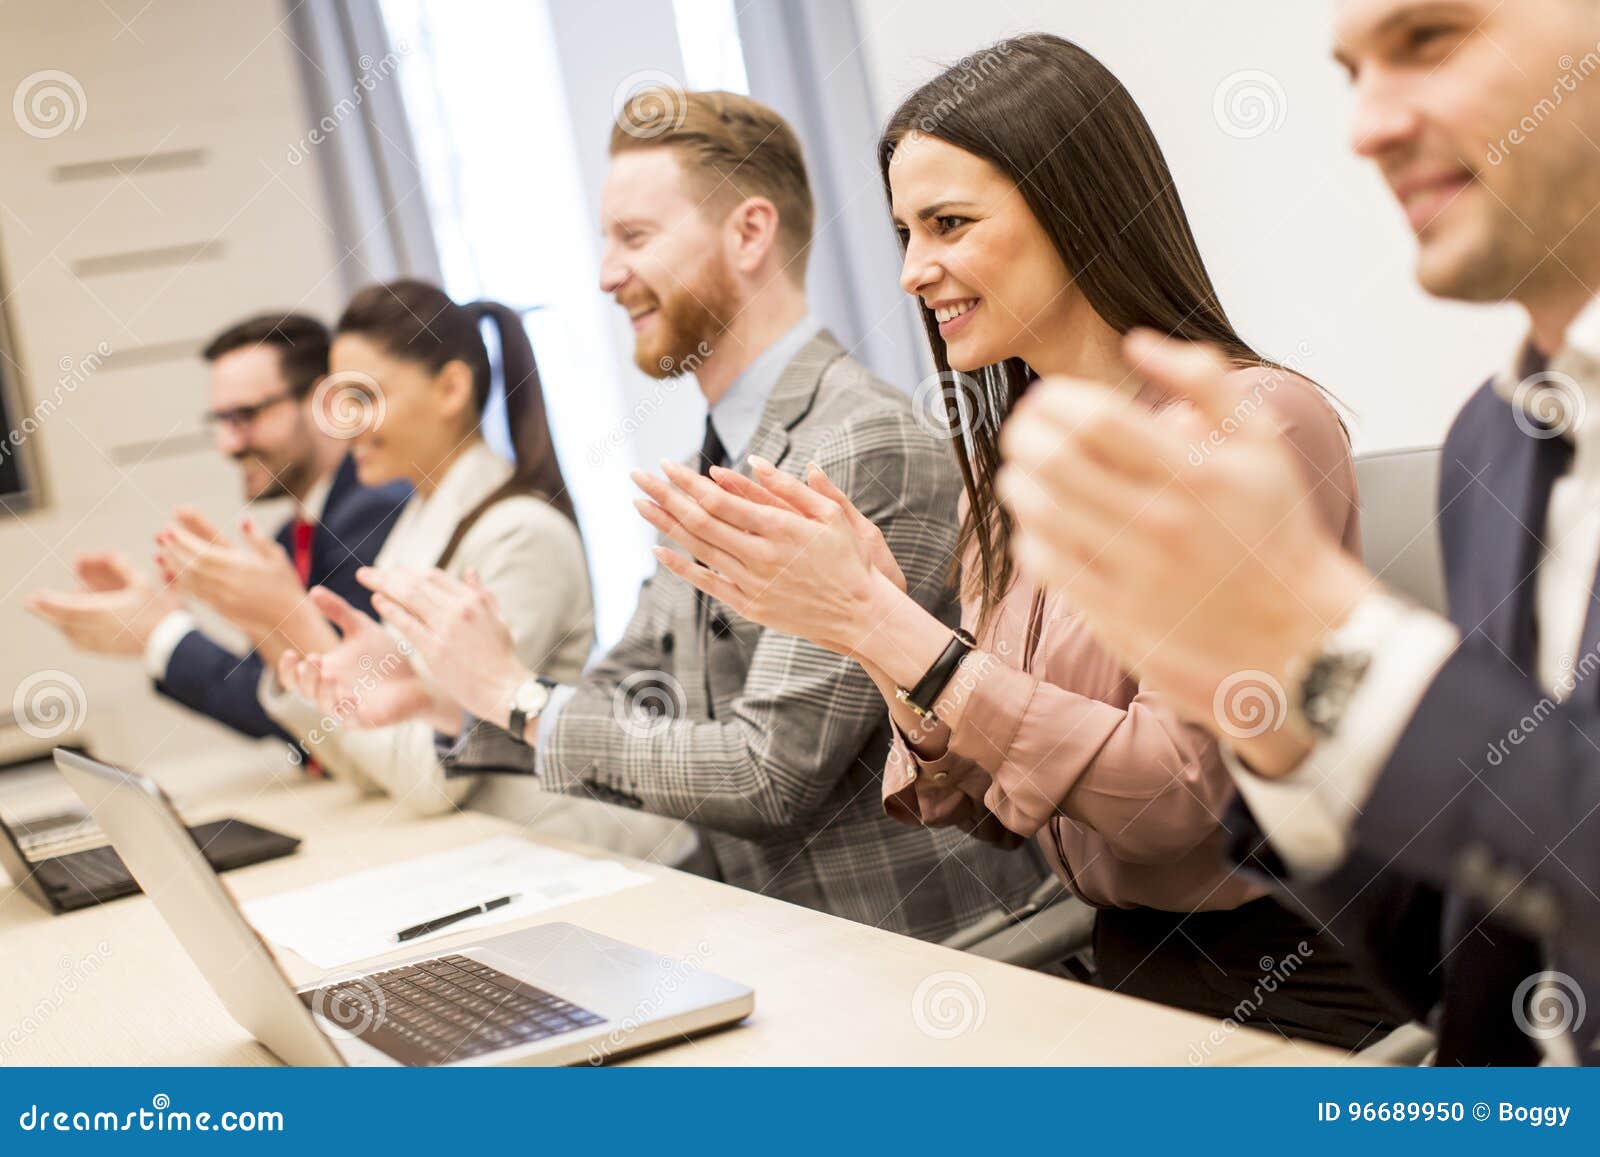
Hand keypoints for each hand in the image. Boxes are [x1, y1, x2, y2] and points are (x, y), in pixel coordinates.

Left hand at [27, 552, 178, 655]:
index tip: (35, 597)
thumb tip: (103, 554)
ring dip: (58, 620)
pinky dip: (69, 632)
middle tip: (31, 603)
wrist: (171, 641)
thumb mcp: (143, 582)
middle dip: (47, 610)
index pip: (69, 606)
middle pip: (64, 620)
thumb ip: (119, 565)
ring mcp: (100, 643)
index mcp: (106, 611)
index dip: (51, 602)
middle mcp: (98, 630)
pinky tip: (67, 627)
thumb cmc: (160, 610)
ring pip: (69, 631)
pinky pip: (78, 641)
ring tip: (45, 610)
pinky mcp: (103, 651)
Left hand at [156, 508, 333, 654]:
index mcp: (240, 567)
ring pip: (190, 580)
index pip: (203, 551)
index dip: (183, 540)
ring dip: (173, 565)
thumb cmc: (285, 585)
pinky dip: (180, 581)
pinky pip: (195, 593)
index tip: (170, 527)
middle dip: (173, 549)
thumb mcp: (277, 558)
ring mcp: (221, 598)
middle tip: (160, 536)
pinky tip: (172, 573)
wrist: (288, 621)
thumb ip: (257, 539)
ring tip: (160, 552)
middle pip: (191, 564)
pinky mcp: (220, 609)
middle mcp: (227, 583)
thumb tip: (243, 520)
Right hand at [277, 588, 455, 731]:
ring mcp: (347, 709)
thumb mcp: (360, 628)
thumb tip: (313, 590)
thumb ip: (338, 611)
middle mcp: (330, 694)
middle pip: (305, 692)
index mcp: (323, 674)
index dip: (288, 669)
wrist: (417, 676)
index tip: (292, 653)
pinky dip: (346, 708)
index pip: (294, 678)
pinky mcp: (367, 718)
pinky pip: (350, 718)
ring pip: (325, 706)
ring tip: (328, 673)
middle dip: (304, 678)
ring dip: (322, 691)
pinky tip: (350, 694)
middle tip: (312, 660)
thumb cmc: (385, 657)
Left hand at [357, 566, 528, 727]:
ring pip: (409, 597)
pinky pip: (407, 623)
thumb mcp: (498, 618)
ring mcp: (446, 628)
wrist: (504, 688)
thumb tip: (470, 570)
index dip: (409, 572)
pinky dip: (390, 609)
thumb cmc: (501, 656)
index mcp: (474, 600)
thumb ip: (482, 593)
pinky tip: (376, 601)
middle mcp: (460, 608)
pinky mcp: (435, 649)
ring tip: (365, 579)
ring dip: (383, 585)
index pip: (434, 576)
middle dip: (388, 574)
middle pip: (417, 582)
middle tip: (367, 572)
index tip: (393, 573)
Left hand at [631, 456, 894, 654]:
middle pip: (699, 521)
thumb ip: (790, 488)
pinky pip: (708, 583)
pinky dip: (681, 567)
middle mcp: (760, 556)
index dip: (687, 482)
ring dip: (665, 525)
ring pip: (698, 550)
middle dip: (664, 496)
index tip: (666, 465)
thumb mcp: (830, 514)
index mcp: (780, 528)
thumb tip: (753, 461)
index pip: (719, 500)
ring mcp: (752, 584)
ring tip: (640, 504)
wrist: (860, 614)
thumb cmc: (850, 558)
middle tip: (638, 477)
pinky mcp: (750, 606)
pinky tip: (659, 550)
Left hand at [995, 330, 1372, 775]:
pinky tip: (1039, 521)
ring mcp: (1136, 574)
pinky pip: (1046, 564)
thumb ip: (1203, 380)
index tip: (1047, 396)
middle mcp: (1163, 523)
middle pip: (1055, 462)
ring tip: (1024, 470)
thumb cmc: (1274, 525)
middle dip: (1023, 434)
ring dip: (1018, 480)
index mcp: (1196, 473)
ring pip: (1040, 513)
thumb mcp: (1260, 440)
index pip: (1095, 420)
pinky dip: (1029, 533)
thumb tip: (1136, 342)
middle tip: (1023, 429)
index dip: (1054, 399)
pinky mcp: (1117, 615)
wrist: (1296, 629)